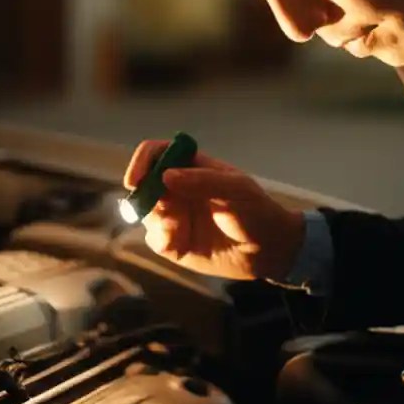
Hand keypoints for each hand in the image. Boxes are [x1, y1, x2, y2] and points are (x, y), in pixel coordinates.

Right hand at [123, 140, 304, 280]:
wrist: (268, 250)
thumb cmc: (256, 211)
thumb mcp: (236, 190)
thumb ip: (203, 181)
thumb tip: (165, 175)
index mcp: (189, 166)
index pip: (154, 153)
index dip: (141, 162)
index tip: (135, 180)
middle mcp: (175, 188)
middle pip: (142, 183)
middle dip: (144, 196)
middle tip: (162, 210)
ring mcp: (173, 215)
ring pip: (145, 213)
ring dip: (157, 220)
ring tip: (179, 229)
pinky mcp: (173, 242)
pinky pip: (155, 239)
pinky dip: (163, 240)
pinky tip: (183, 243)